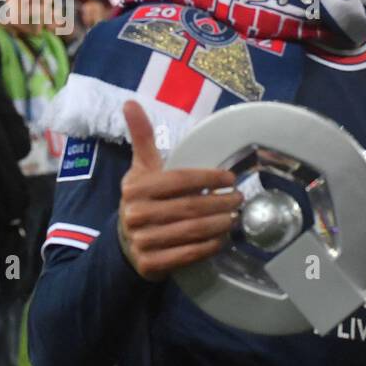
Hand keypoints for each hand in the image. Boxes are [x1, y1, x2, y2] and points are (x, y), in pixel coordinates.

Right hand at [118, 101, 243, 280]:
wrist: (126, 242)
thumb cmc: (144, 198)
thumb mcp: (142, 168)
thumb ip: (142, 137)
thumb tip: (131, 102)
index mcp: (135, 188)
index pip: (179, 180)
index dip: (208, 178)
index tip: (230, 178)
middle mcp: (135, 214)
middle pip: (189, 206)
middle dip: (220, 202)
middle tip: (239, 198)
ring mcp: (142, 241)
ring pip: (191, 231)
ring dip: (219, 224)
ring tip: (235, 217)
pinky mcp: (151, 264)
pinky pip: (187, 254)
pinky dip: (209, 246)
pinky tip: (222, 239)